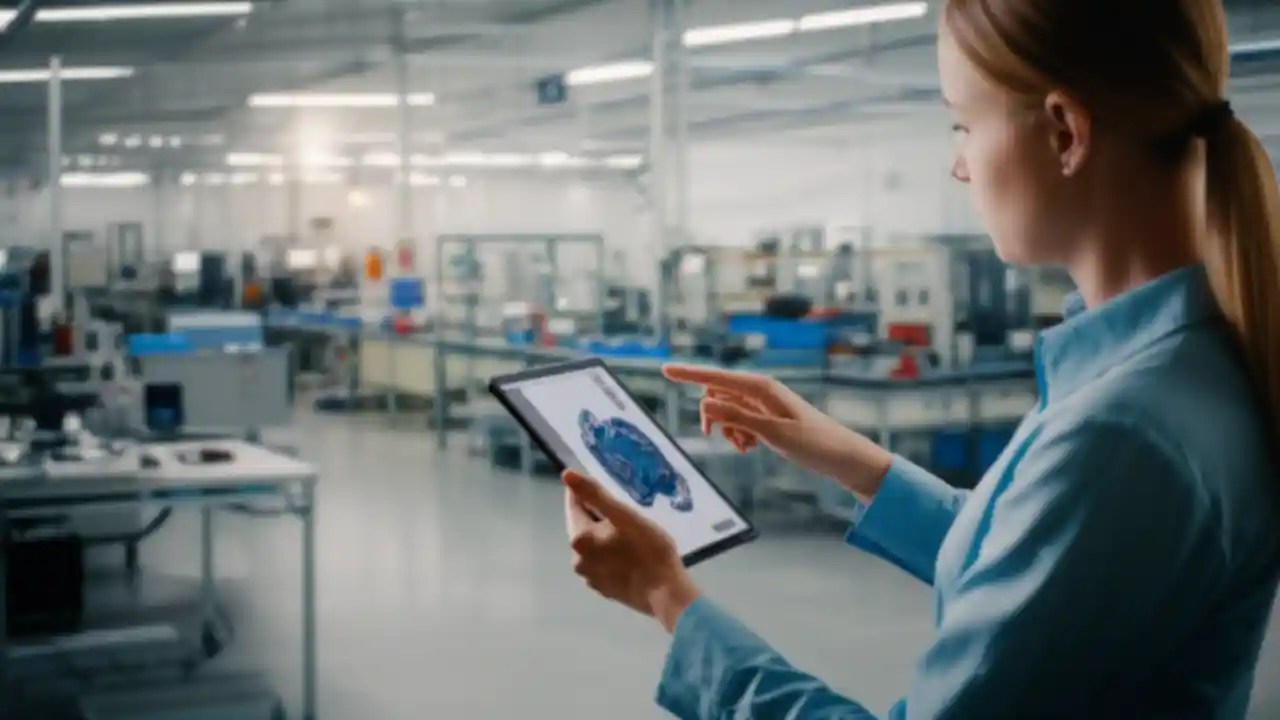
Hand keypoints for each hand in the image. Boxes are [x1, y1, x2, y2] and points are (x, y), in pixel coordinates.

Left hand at [563, 470, 700, 632]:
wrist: (667, 594)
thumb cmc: (649, 550)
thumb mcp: (625, 516)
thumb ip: (595, 495)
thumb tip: (566, 474)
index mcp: (579, 539)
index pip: (574, 505)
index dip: (586, 492)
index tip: (604, 486)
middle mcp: (578, 559)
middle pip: (582, 526)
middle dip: (598, 515)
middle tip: (623, 512)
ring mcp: (590, 577)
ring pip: (593, 545)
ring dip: (604, 535)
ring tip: (629, 532)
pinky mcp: (603, 589)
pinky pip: (601, 562)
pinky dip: (610, 553)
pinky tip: (630, 553)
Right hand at [662, 363, 891, 500]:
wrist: (843, 457)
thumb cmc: (814, 443)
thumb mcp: (773, 433)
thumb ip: (738, 418)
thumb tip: (705, 402)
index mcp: (762, 388)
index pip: (716, 378)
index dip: (689, 374)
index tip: (664, 369)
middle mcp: (761, 392)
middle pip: (717, 394)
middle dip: (712, 416)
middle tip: (719, 438)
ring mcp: (764, 405)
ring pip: (727, 411)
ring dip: (727, 429)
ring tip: (745, 446)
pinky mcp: (768, 419)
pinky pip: (740, 422)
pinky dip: (738, 435)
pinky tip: (750, 447)